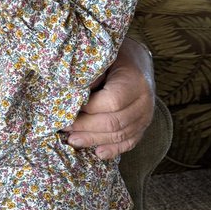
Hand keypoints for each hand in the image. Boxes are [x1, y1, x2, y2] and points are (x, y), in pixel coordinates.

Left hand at [65, 38, 155, 159]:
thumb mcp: (103, 57)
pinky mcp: (143, 126)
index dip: (89, 109)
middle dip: (86, 128)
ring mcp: (146, 115)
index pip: (112, 101)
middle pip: (115, 122)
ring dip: (95, 141)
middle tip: (64, 128)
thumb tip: (72, 92)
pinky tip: (97, 153)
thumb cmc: (115, 56)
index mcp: (135, 80)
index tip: (68, 109)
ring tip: (73, 141)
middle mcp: (145, 100)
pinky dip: (113, 150)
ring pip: (120, 135)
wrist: (138, 61)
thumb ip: (91, 73)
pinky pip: (130, 142)